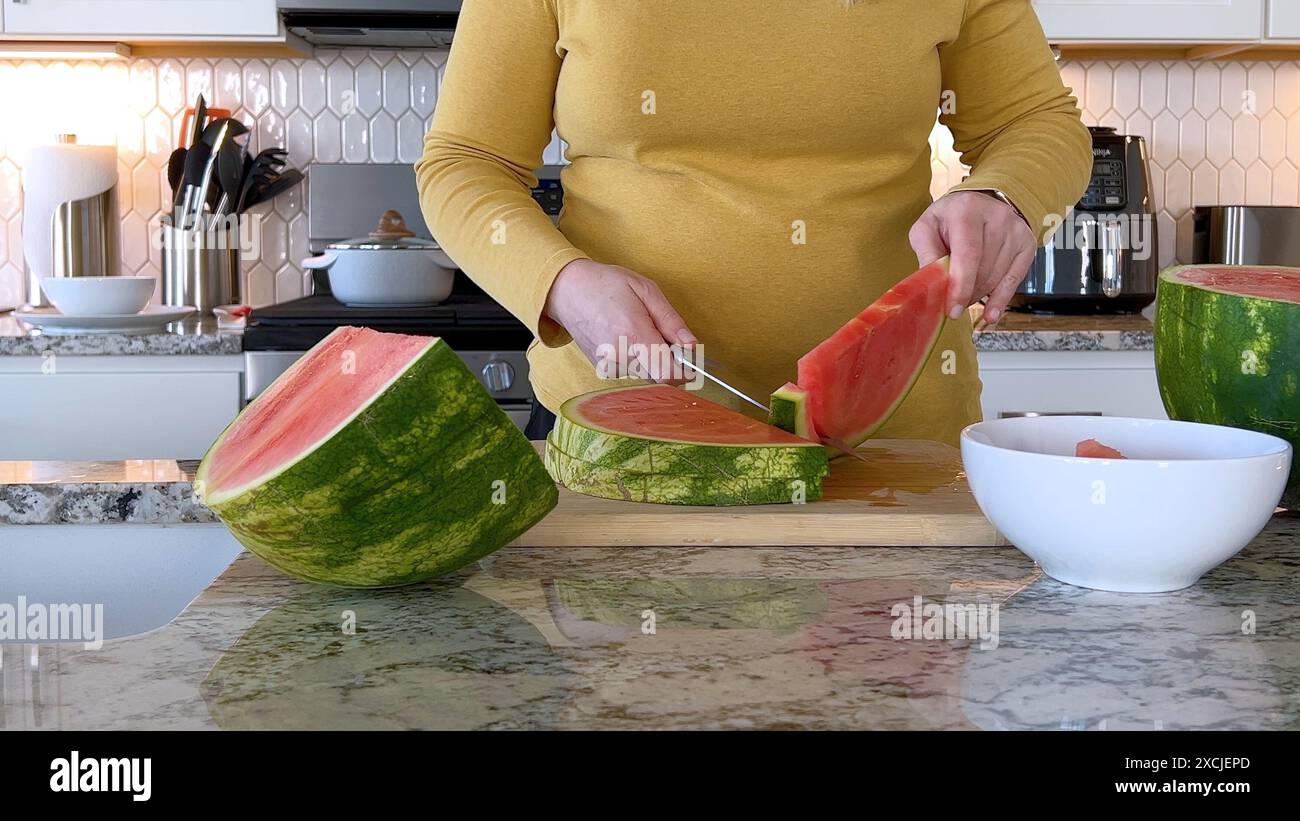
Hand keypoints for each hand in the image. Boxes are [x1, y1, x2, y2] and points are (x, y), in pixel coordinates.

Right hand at [544, 258, 695, 380]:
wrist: (567, 290)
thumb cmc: (606, 285)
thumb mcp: (646, 290)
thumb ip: (671, 321)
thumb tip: (691, 345)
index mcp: (634, 335)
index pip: (668, 374)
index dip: (684, 370)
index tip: (688, 359)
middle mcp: (620, 356)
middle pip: (660, 377)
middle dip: (668, 360)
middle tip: (660, 334)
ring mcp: (609, 366)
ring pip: (647, 374)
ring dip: (652, 359)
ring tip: (638, 331)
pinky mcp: (603, 369)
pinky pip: (632, 371)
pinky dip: (637, 359)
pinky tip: (625, 337)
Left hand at [908, 190, 1036, 324]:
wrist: (979, 202)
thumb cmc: (949, 218)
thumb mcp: (927, 228)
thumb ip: (926, 253)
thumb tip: (931, 284)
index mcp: (967, 210)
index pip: (968, 254)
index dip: (960, 286)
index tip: (952, 309)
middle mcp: (997, 217)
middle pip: (983, 270)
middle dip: (966, 293)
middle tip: (952, 302)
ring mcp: (1015, 230)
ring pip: (997, 277)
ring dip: (978, 294)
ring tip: (965, 295)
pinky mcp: (1027, 244)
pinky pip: (1014, 280)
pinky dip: (1000, 300)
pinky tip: (991, 313)